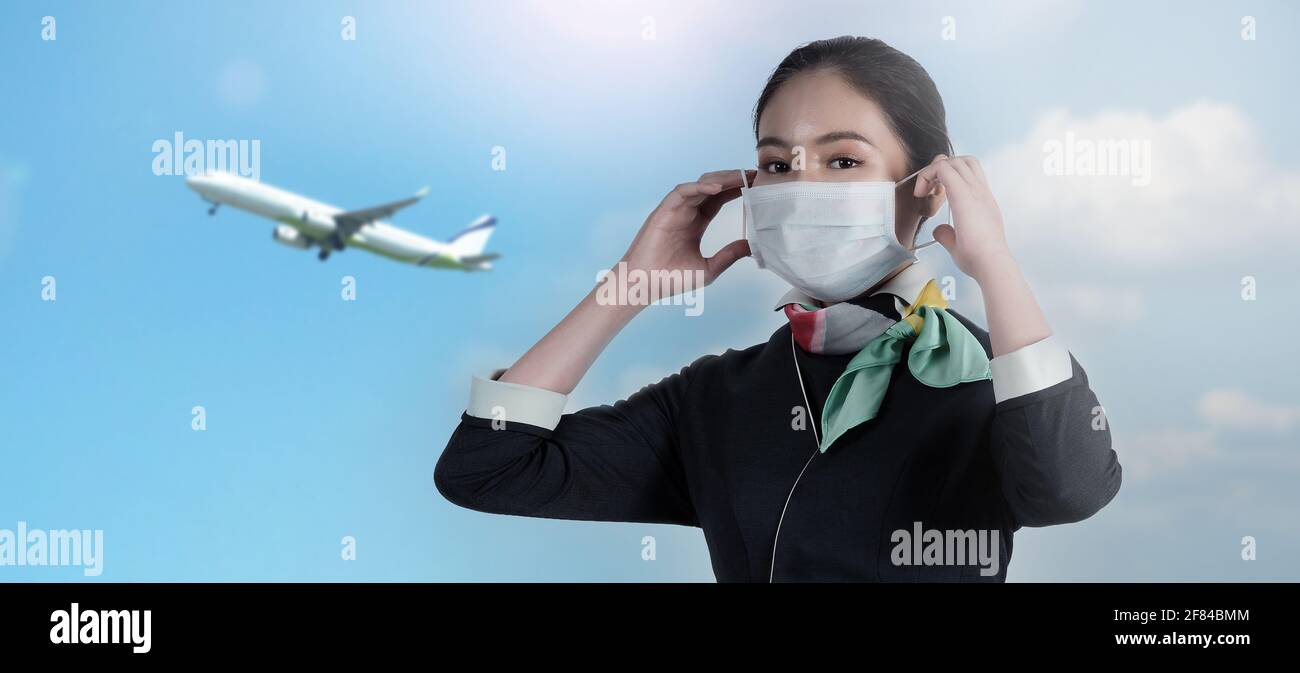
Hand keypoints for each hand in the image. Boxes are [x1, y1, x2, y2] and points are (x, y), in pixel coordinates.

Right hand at [619, 170, 752, 300]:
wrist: (644, 286)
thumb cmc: (670, 280)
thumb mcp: (708, 268)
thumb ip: (729, 255)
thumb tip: (751, 247)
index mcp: (696, 223)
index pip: (719, 199)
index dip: (737, 190)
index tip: (755, 185)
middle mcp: (686, 212)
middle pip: (712, 187)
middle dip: (733, 179)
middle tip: (754, 175)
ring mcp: (675, 210)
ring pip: (700, 185)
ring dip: (720, 179)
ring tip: (740, 177)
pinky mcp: (663, 211)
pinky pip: (682, 191)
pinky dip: (699, 187)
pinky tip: (717, 187)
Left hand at [913, 154, 1013, 281]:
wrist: (991, 263)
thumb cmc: (980, 258)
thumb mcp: (960, 244)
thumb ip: (948, 234)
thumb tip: (939, 230)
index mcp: (982, 201)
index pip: (969, 173)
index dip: (949, 177)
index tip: (936, 195)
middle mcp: (981, 192)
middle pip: (963, 161)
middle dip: (942, 168)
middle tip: (929, 190)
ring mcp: (974, 191)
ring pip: (955, 160)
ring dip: (934, 170)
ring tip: (925, 190)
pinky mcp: (963, 195)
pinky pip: (944, 169)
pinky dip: (929, 174)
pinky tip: (922, 192)